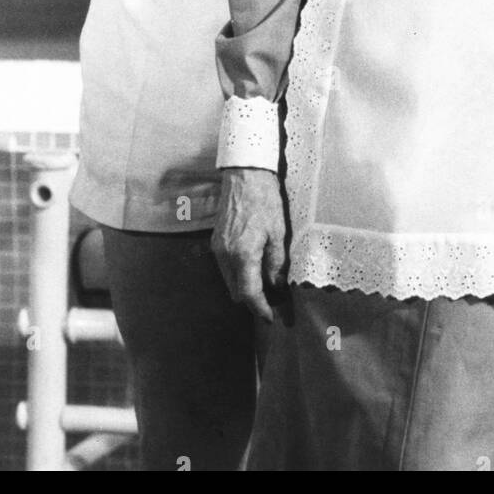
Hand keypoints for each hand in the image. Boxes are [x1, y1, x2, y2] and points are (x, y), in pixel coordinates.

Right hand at [212, 167, 287, 322]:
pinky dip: (237, 274)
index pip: (249, 293)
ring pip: (229, 281)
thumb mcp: (278, 232)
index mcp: (242, 254)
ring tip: (265, 284)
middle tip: (272, 301)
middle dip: (253, 301)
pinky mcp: (215, 242)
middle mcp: (225, 255)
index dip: (260, 309)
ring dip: (244, 287)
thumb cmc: (265, 200)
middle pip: (236, 292)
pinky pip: (225, 268)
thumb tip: (276, 286)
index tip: (271, 317)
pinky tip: (252, 268)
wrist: (245, 176)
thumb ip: (276, 263)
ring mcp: (217, 249)